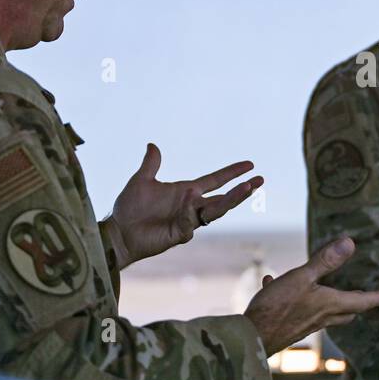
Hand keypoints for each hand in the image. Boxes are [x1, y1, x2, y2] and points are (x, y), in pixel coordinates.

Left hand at [109, 145, 262, 268]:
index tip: (250, 164)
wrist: (119, 231)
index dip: (232, 173)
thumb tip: (153, 145)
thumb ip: (151, 164)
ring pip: (216, 211)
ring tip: (247, 189)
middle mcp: (192, 206)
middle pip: (223, 198)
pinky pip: (191, 222)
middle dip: (241, 190)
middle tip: (259, 180)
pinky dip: (191, 212)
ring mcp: (188, 221)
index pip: (215, 181)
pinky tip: (190, 201)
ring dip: (231, 200)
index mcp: (186, 192)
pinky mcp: (180, 234)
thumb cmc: (129, 208)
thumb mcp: (141, 181)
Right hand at [243, 237, 378, 355]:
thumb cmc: (278, 307)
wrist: (252, 337)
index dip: (375, 298)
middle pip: (345, 313)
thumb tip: (349, 244)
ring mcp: (304, 325)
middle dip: (356, 305)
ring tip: (330, 294)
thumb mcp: (302, 277)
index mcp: (328, 304)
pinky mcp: (288, 327)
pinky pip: (296, 311)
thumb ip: (325, 261)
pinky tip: (273, 283)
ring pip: (324, 315)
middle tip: (363, 299)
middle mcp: (320, 317)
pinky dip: (292, 298)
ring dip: (330, 304)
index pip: (359, 301)